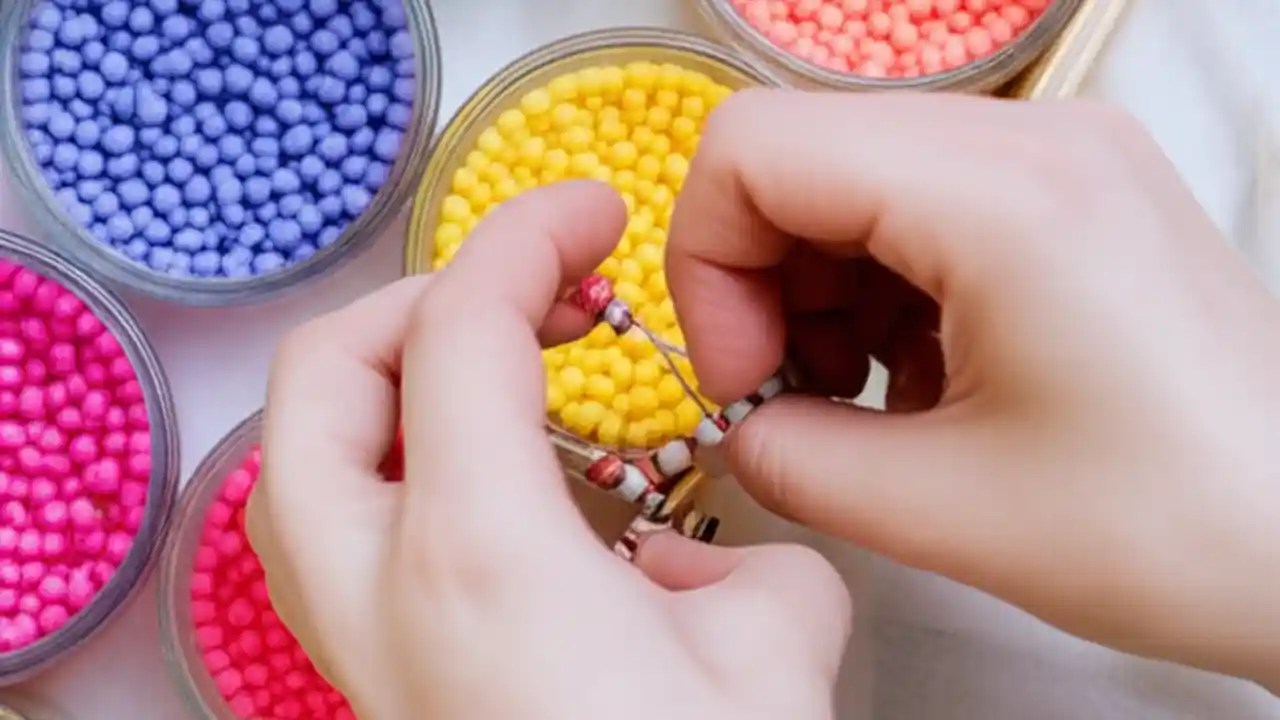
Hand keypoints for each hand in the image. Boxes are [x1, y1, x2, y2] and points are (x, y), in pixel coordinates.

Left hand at [246, 182, 851, 719]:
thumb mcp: (774, 649)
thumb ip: (744, 558)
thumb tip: (687, 551)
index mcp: (477, 554)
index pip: (460, 324)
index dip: (527, 234)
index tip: (592, 212)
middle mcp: (382, 593)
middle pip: (323, 376)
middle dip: (420, 301)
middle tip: (528, 298)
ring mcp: (359, 649)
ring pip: (305, 465)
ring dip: (390, 387)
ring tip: (501, 381)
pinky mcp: (376, 689)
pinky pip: (340, 540)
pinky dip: (396, 472)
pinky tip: (501, 496)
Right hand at [668, 90, 1279, 690]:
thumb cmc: (1177, 529)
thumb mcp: (939, 513)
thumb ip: (788, 460)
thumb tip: (738, 425)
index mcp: (1001, 193)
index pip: (753, 150)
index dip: (706, 266)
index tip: (741, 375)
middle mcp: (1035, 137)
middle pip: (799, 154)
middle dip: (759, 280)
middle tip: (786, 391)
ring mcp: (1062, 154)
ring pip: (853, 173)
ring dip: (820, 287)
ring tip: (863, 395)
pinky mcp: (1074, 190)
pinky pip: (920, 201)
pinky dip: (882, 285)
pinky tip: (918, 375)